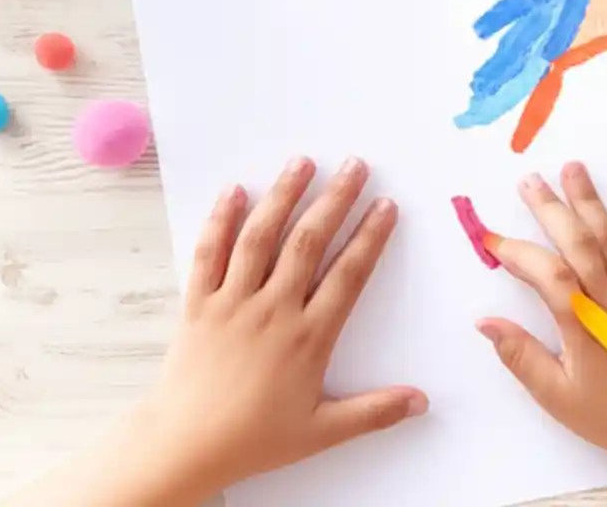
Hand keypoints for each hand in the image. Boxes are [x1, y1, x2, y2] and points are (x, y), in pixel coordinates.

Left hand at [9, 157, 425, 505]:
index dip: (370, 237)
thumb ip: (374, 412)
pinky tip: (233, 191)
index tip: (386, 206)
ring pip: (260, 237)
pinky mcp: (198, 303)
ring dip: (283, 195)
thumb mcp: (322, 431)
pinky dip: (220, 220)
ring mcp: (233, 301)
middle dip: (335, 199)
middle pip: (309, 242)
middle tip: (356, 166)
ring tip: (303, 162)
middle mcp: (273, 309)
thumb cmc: (254, 439)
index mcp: (308, 337)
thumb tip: (421, 402)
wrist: (185, 444)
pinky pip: (209, 253)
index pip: (348, 275)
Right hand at [478, 166, 606, 466]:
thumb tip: (485, 322)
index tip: (489, 238)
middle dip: (549, 209)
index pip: (544, 275)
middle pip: (576, 245)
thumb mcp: (557, 396)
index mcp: (581, 325)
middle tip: (528, 180)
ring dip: (591, 202)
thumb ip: (521, 357)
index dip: (515, 253)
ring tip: (574, 168)